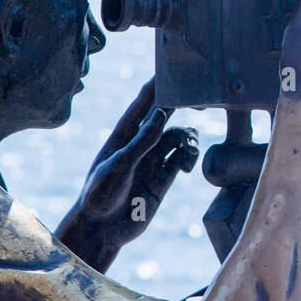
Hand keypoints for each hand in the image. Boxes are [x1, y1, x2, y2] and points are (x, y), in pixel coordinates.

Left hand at [56, 78, 198, 270]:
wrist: (102, 231)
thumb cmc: (100, 195)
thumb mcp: (119, 166)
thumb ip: (142, 141)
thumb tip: (160, 113)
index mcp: (122, 136)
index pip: (142, 103)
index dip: (156, 85)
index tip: (170, 69)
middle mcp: (139, 144)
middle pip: (164, 115)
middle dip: (180, 105)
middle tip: (199, 98)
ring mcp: (152, 160)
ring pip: (178, 136)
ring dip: (188, 138)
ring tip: (188, 151)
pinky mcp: (163, 178)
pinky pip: (182, 157)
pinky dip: (189, 156)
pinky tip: (186, 167)